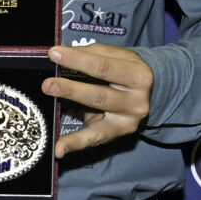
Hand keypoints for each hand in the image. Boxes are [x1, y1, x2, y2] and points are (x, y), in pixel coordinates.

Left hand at [44, 42, 153, 158]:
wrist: (151, 94)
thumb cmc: (126, 70)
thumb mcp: (118, 57)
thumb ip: (92, 53)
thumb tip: (62, 50)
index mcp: (138, 76)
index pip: (103, 67)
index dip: (78, 60)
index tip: (54, 54)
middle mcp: (136, 101)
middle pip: (99, 94)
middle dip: (71, 88)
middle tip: (48, 84)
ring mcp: (127, 120)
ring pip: (96, 112)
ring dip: (71, 106)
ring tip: (50, 101)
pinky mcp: (116, 134)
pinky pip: (93, 138)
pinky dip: (75, 144)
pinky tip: (59, 149)